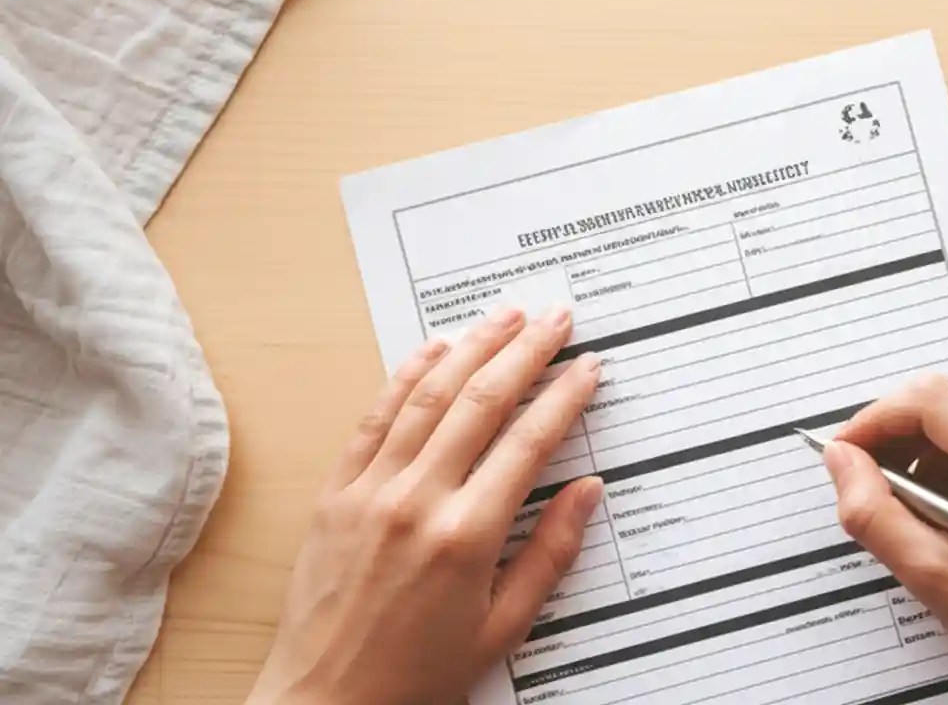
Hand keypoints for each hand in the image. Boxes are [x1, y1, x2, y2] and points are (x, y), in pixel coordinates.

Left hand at [247, 306, 602, 704]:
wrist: (326, 704)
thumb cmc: (417, 677)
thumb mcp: (501, 628)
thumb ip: (549, 554)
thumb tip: (587, 492)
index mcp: (465, 538)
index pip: (529, 443)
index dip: (564, 397)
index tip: (588, 367)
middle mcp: (416, 501)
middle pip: (482, 402)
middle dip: (525, 351)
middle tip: (556, 318)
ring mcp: (370, 491)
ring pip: (428, 396)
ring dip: (471, 347)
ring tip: (505, 315)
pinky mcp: (335, 492)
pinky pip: (373, 418)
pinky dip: (405, 376)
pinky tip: (433, 350)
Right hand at [824, 375, 947, 704]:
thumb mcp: (933, 577)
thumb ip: (875, 513)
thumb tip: (840, 458)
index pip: (932, 401)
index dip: (876, 419)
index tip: (843, 454)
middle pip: (945, 404)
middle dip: (893, 437)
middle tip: (865, 484)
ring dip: (918, 455)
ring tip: (907, 511)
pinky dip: (945, 467)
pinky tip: (939, 513)